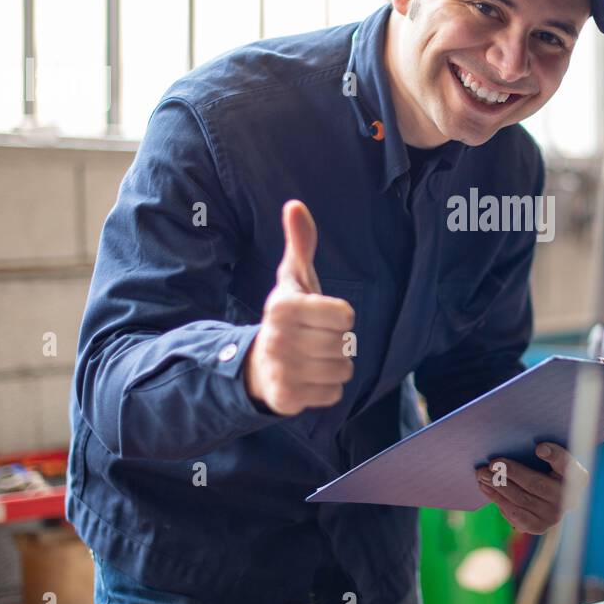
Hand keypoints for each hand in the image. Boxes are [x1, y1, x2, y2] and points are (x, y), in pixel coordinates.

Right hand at [244, 200, 355, 415]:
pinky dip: (325, 390)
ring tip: (311, 360)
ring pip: (343, 371)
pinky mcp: (286, 398)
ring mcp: (280, 369)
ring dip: (333, 367)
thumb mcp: (294, 279)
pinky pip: (333, 395)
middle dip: (338, 344)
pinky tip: (307, 379)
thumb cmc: (288, 316)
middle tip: (314, 341)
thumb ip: (300, 243)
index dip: (339, 317)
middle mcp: (278, 337)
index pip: (346, 315)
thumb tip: (295, 205)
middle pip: (346, 344)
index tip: (319, 317)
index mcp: (284, 305)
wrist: (257, 363)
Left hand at [475, 443, 588, 533]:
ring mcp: (554, 516)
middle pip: (537, 484)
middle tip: (493, 463)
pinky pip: (515, 514)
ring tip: (482, 473)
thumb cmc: (545, 470)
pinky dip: (497, 499)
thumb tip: (519, 444)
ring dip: (498, 485)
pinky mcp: (539, 527)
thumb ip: (543, 452)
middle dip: (511, 472)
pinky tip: (486, 488)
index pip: (567, 465)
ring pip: (522, 499)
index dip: (554, 456)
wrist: (546, 500)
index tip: (539, 448)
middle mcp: (569, 498)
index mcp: (577, 476)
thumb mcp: (550, 460)